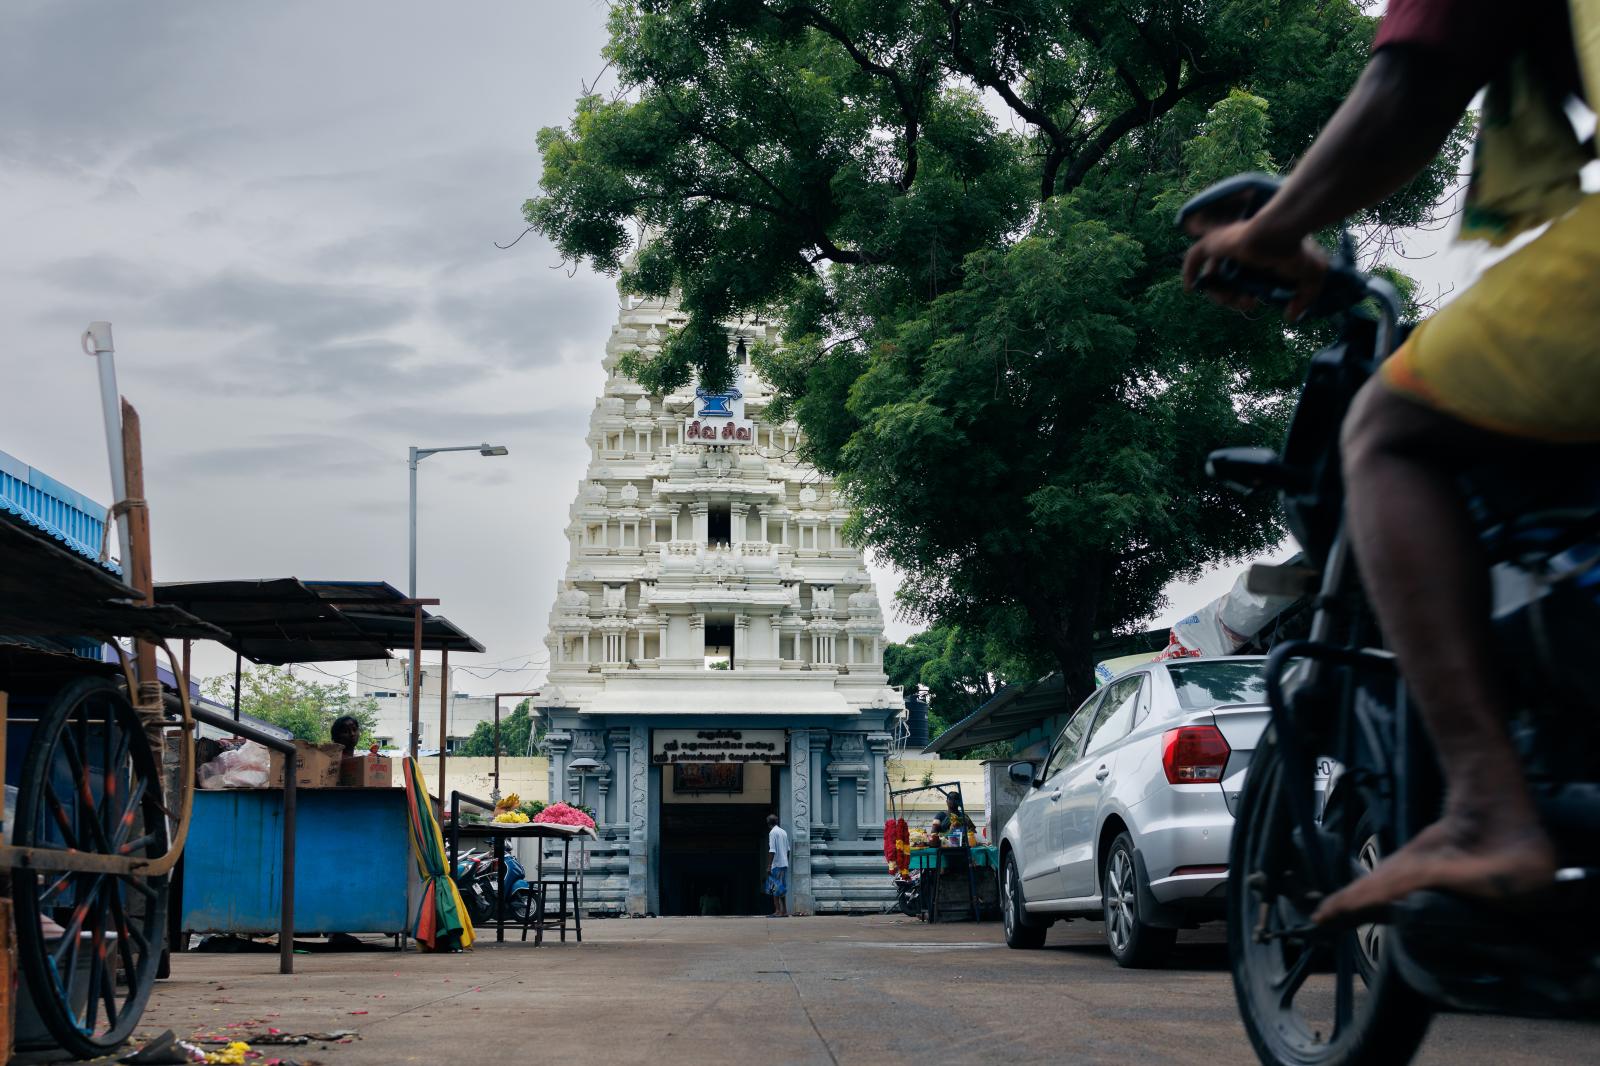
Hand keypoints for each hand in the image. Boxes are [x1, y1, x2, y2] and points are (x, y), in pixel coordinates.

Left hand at [1182, 219, 1328, 322]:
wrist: (1284, 232)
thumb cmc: (1298, 250)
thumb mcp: (1311, 279)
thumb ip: (1304, 299)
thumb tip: (1291, 317)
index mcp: (1259, 257)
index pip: (1243, 282)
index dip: (1244, 298)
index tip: (1255, 302)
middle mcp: (1240, 251)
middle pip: (1226, 282)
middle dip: (1233, 299)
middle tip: (1248, 303)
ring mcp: (1226, 245)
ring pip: (1212, 275)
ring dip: (1219, 294)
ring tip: (1235, 301)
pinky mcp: (1214, 241)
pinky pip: (1195, 257)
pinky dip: (1188, 271)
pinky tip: (1189, 289)